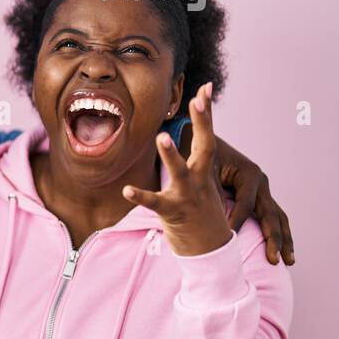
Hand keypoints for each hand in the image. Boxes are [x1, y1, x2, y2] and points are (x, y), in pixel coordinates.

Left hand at [124, 82, 233, 256]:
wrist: (211, 250)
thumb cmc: (200, 211)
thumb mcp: (199, 183)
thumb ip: (189, 161)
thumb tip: (176, 138)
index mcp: (203, 171)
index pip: (207, 136)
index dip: (206, 112)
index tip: (206, 88)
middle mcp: (199, 179)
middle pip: (205, 146)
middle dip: (203, 122)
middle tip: (198, 99)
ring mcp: (188, 196)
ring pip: (180, 172)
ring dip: (171, 154)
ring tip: (161, 136)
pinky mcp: (173, 212)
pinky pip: (154, 203)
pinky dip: (141, 196)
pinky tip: (126, 189)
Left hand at [206, 133, 295, 266]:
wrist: (203, 144)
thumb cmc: (201, 157)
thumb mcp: (204, 172)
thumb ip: (212, 192)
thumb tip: (216, 218)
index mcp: (249, 174)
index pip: (245, 204)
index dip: (238, 222)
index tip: (230, 240)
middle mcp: (261, 182)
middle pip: (271, 214)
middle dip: (274, 238)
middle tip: (274, 260)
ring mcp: (262, 191)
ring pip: (277, 218)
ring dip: (283, 240)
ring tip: (288, 261)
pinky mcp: (259, 197)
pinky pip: (271, 217)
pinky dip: (277, 233)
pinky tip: (280, 250)